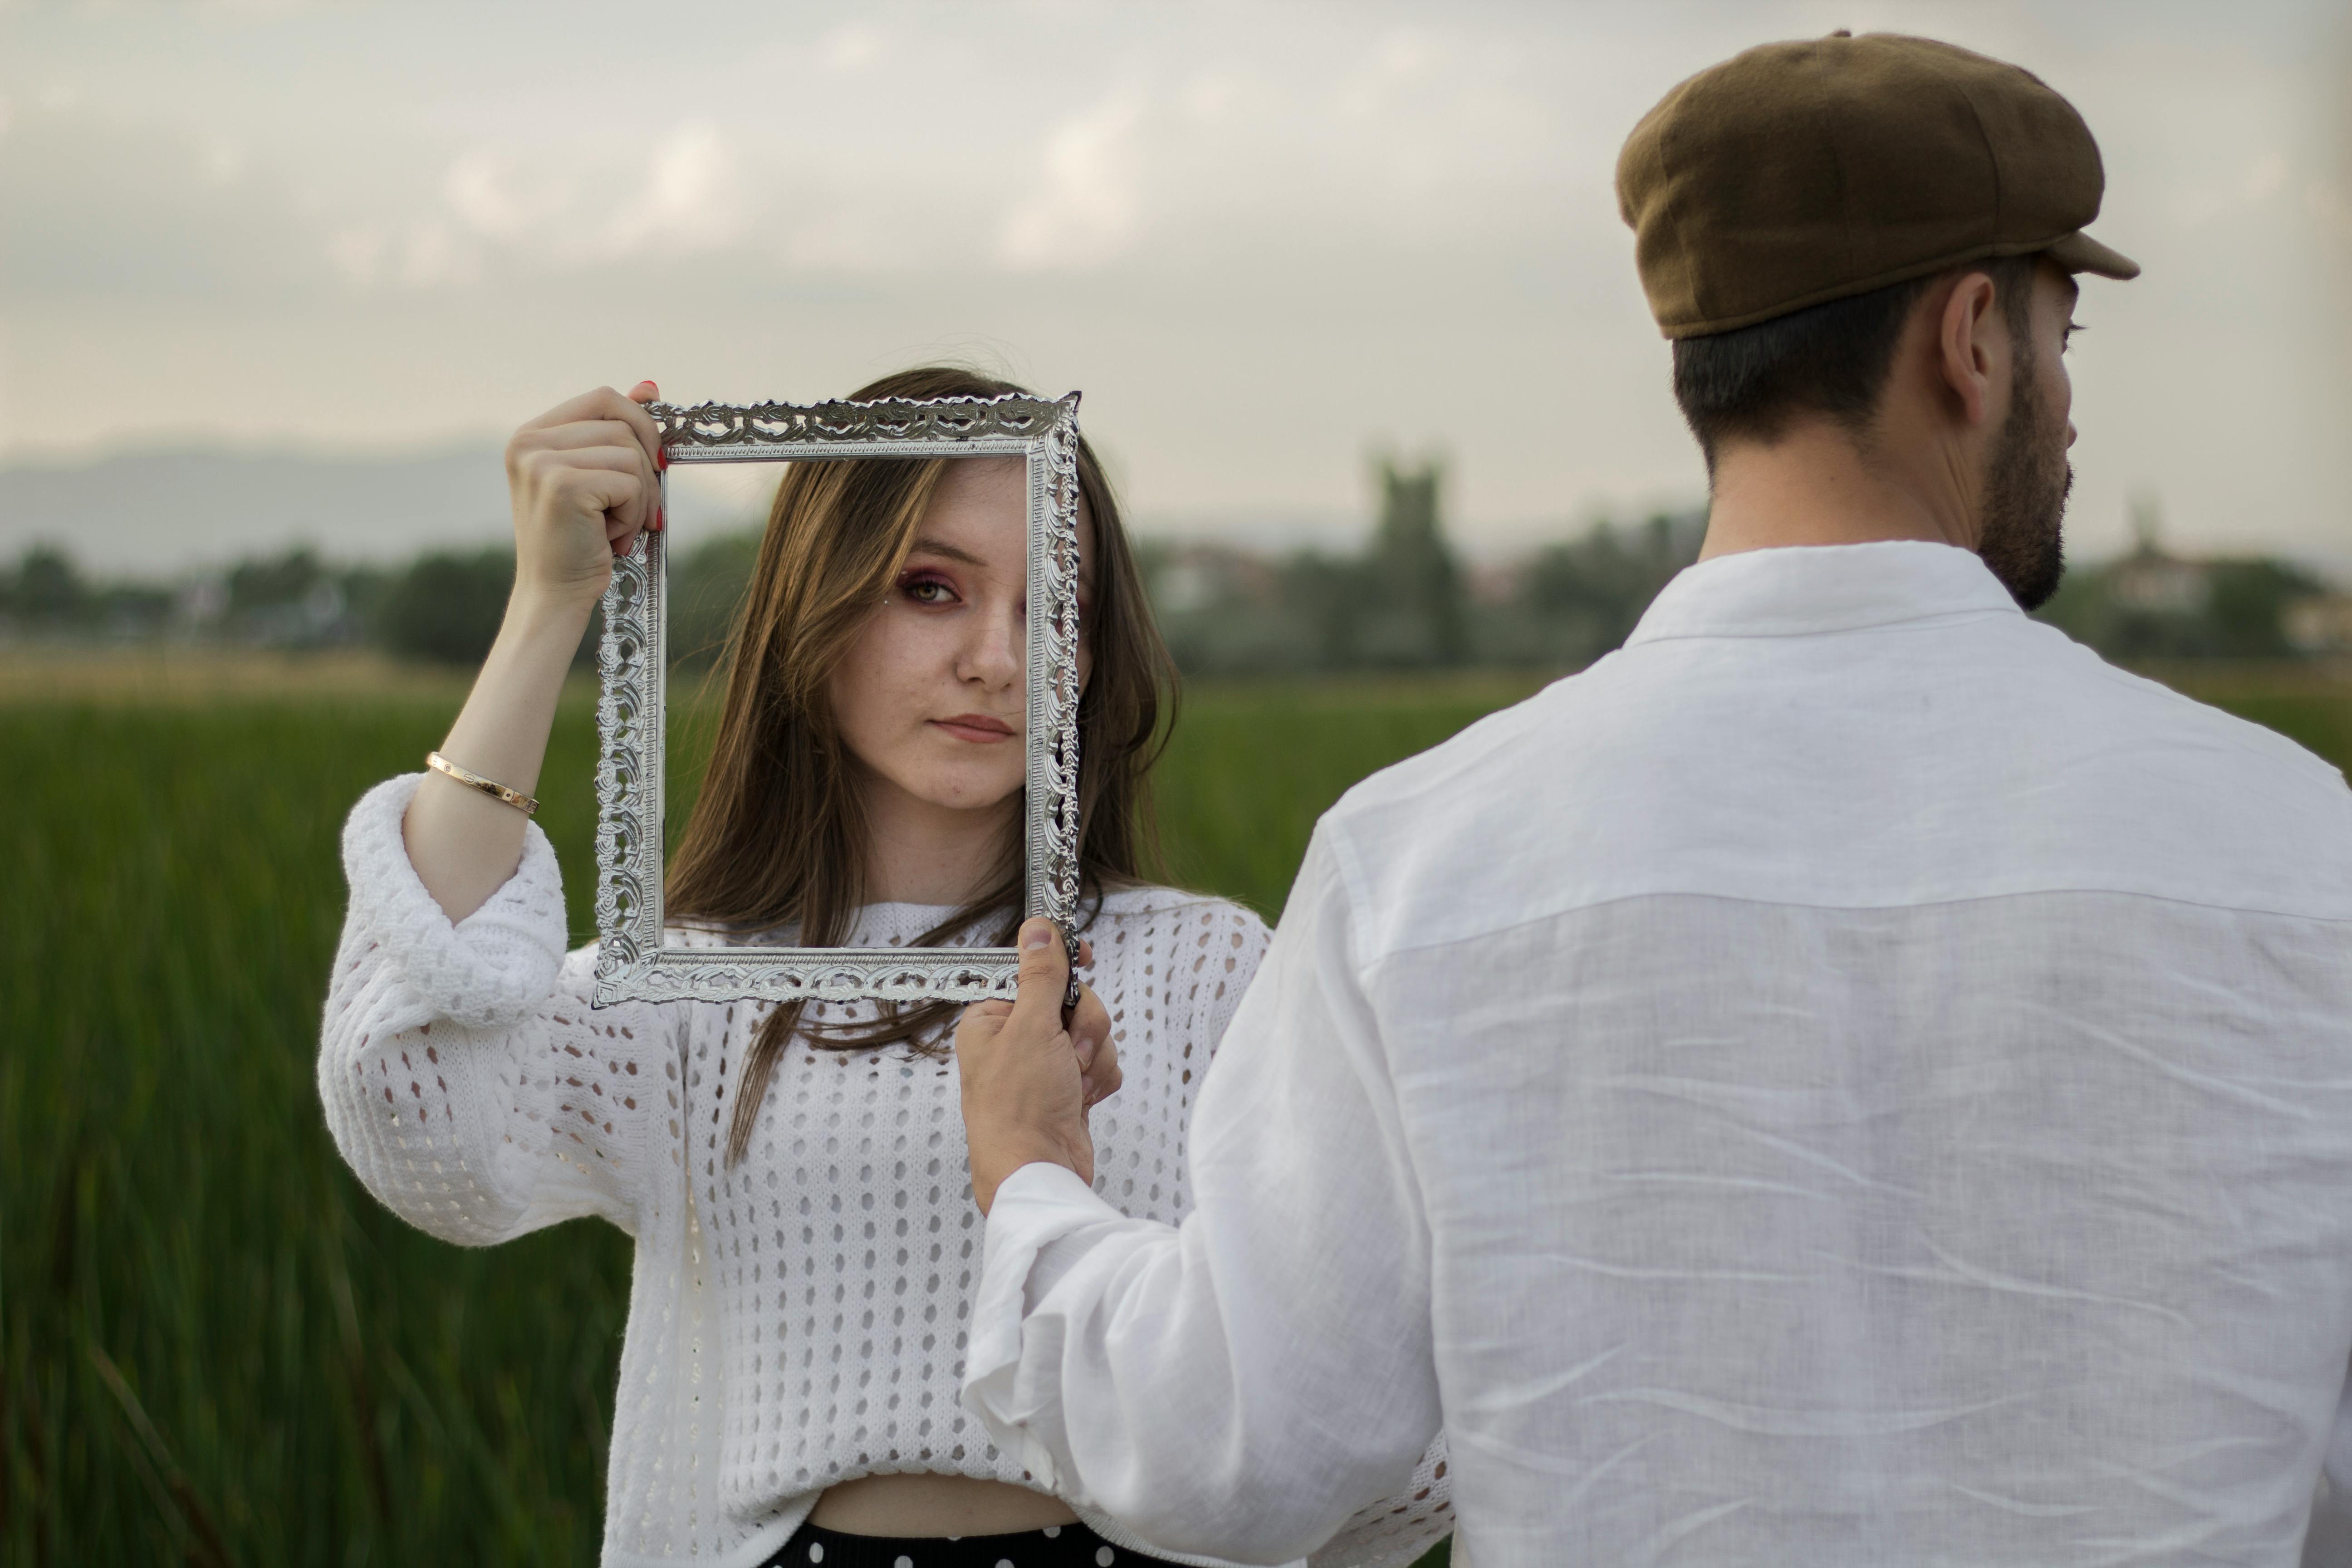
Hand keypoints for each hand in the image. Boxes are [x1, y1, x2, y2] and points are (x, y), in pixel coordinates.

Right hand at [504, 381, 666, 610]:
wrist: (554, 594)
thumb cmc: (580, 541)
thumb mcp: (598, 478)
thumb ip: (616, 432)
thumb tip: (649, 385)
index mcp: (532, 434)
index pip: (603, 399)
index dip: (640, 420)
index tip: (656, 458)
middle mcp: (529, 441)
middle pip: (622, 424)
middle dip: (646, 468)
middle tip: (641, 507)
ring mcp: (542, 461)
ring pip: (631, 454)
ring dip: (639, 498)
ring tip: (616, 528)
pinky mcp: (562, 485)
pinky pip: (630, 483)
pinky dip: (634, 515)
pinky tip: (611, 538)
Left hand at [957, 918, 1119, 1213]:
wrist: (1038, 1172)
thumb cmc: (1019, 1107)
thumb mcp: (1030, 1028)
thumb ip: (1040, 975)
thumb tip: (1038, 928)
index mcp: (992, 1019)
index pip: (1033, 971)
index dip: (1060, 965)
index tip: (1084, 955)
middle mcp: (1015, 1039)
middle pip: (1071, 1001)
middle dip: (1083, 1026)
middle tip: (1069, 1051)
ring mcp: (1044, 1065)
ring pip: (1091, 1032)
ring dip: (1093, 1056)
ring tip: (1074, 1083)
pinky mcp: (1068, 1087)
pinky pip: (1100, 1062)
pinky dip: (1099, 1078)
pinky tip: (1084, 1099)